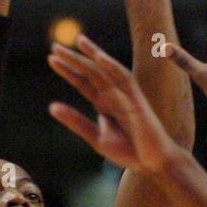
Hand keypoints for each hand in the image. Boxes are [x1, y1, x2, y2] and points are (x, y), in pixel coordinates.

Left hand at [48, 36, 178, 174]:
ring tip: (77, 41)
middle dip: (75, 59)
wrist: (154, 165)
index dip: (69, 71)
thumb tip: (51, 106)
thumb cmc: (130, 152)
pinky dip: (112, 67)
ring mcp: (126, 97)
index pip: (84, 83)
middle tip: (55, 46)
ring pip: (106, 72)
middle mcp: (114, 96)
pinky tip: (99, 57)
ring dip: (92, 56)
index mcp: (105, 105)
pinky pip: (125, 80)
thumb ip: (76, 122)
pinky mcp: (137, 101)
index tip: (51, 59)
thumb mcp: (98, 138)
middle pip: (92, 73)